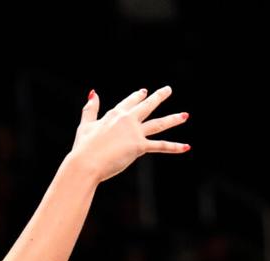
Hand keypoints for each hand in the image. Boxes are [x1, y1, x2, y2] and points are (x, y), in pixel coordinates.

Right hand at [68, 87, 189, 182]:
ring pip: (159, 124)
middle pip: (147, 106)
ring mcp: (135, 132)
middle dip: (159, 96)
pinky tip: (186, 147)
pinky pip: (161, 146)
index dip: (137, 96)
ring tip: (185, 116)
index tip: (144, 92)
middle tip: (168, 89)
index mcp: (114, 114)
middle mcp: (127, 120)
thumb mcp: (86, 125)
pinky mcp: (139, 146)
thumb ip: (90, 109)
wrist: (86, 163)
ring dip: (173, 119)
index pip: (129, 102)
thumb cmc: (83, 147)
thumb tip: (93, 92)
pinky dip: (174, 147)